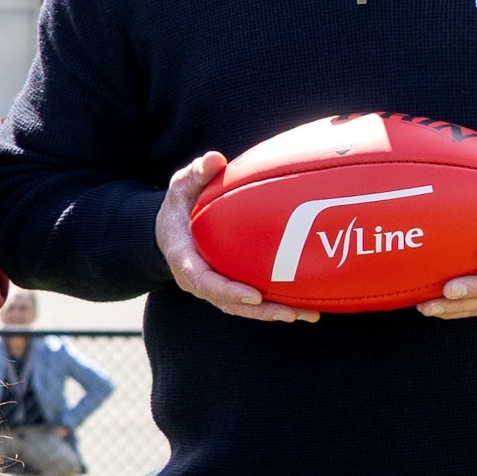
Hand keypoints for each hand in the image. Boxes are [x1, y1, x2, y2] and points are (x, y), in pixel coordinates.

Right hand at [155, 154, 316, 323]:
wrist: (168, 229)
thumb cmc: (177, 207)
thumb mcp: (180, 187)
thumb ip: (195, 174)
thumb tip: (214, 159)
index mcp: (184, 258)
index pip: (203, 281)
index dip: (228, 291)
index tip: (254, 296)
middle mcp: (197, 280)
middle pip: (229, 303)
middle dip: (261, 312)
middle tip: (291, 313)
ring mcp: (213, 287)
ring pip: (243, 308)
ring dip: (273, 314)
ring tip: (308, 315)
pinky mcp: (227, 287)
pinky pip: (250, 302)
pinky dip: (274, 306)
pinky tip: (304, 306)